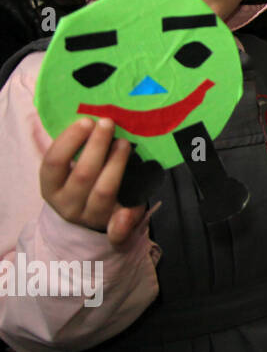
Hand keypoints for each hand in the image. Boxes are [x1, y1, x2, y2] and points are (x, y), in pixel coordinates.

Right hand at [39, 117, 148, 244]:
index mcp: (51, 187)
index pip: (53, 163)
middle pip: (83, 174)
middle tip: (109, 123)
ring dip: (116, 165)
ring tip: (124, 142)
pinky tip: (129, 210)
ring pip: (103, 191)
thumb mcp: (69, 169)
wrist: (89, 215)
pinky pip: (117, 230)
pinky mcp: (112, 227)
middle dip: (97, 146)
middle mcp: (67, 204)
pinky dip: (123, 222)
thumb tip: (89, 122)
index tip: (86, 121)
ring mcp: (90, 217)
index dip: (69, 140)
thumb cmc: (82, 180)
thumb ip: (76, 149)